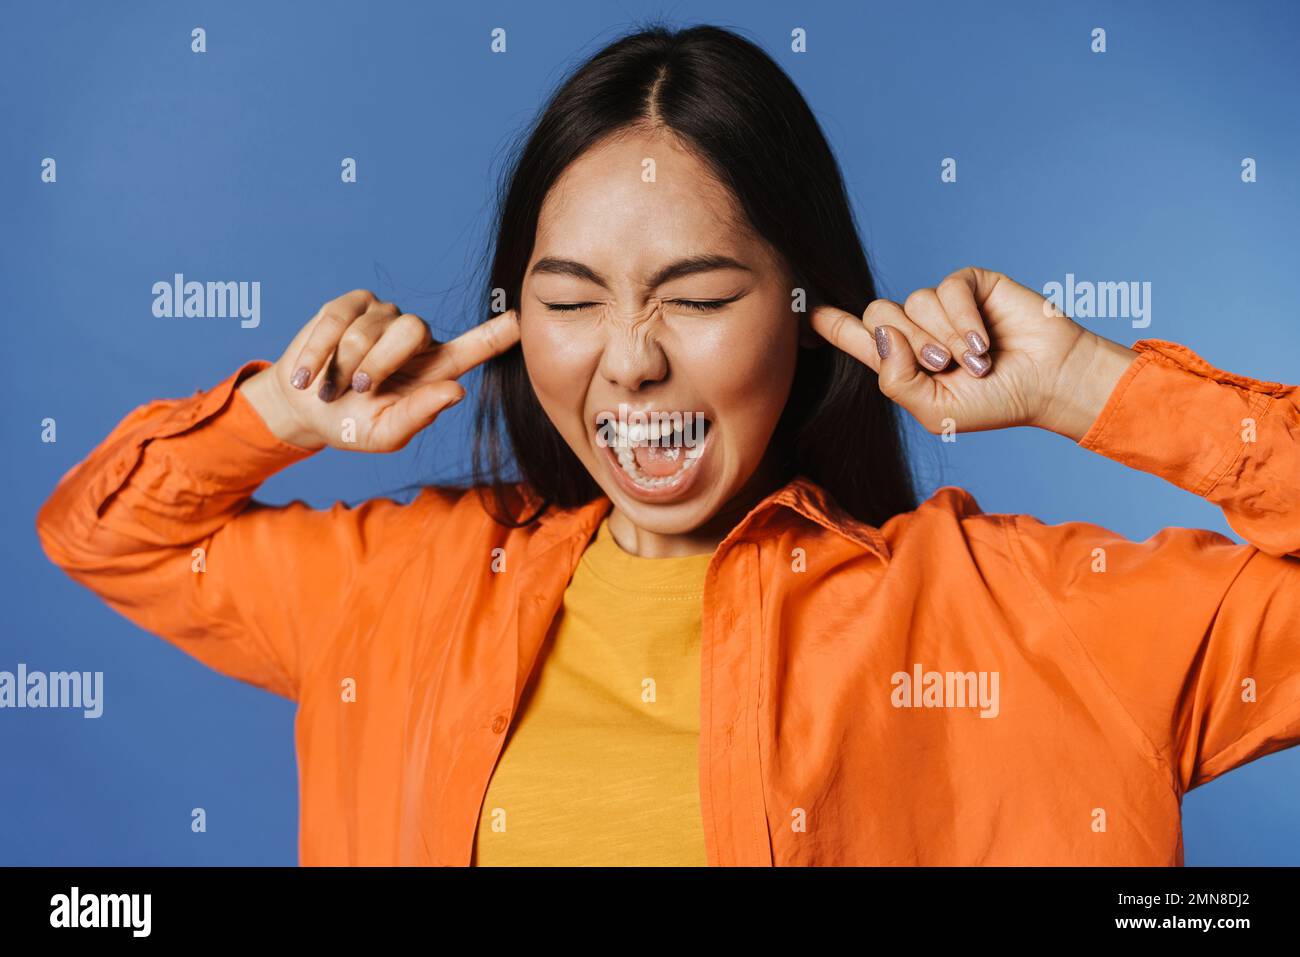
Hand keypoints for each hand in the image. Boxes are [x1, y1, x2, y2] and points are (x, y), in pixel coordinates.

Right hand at [238, 289, 519, 451]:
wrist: (304, 409)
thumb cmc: (352, 423)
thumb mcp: (384, 433)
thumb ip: (419, 415)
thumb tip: (457, 392)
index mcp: (435, 370)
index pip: (476, 347)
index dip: (500, 333)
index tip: (525, 318)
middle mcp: (416, 338)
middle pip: (414, 331)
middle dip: (381, 363)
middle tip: (361, 390)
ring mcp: (384, 315)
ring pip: (370, 329)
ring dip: (344, 365)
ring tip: (330, 389)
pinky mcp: (352, 304)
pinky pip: (337, 319)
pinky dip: (318, 352)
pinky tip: (308, 375)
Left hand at [811, 266, 1138, 440]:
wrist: (1047, 383)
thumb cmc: (993, 402)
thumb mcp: (933, 410)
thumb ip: (896, 380)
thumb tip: (882, 334)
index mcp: (901, 360)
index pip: (857, 337)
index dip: (830, 324)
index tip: (804, 309)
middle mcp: (916, 328)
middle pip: (878, 314)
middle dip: (911, 344)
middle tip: (945, 366)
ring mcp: (940, 304)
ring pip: (913, 303)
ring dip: (945, 338)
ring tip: (976, 360)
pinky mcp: (968, 284)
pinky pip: (945, 289)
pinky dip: (963, 319)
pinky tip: (984, 341)